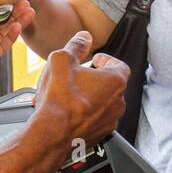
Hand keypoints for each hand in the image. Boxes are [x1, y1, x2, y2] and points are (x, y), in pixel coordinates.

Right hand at [32, 31, 128, 155]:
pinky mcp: (99, 134)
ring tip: (67, 94)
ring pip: (101, 103)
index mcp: (115, 81)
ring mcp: (109, 120)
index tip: (94, 60)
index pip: (119, 65)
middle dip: (93, 78)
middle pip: (109, 84)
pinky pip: (93, 119)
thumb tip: (83, 37)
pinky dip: (83, 113)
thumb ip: (76, 45)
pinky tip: (65, 110)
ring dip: (87, 96)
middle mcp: (117, 102)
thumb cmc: (59, 98)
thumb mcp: (62, 60)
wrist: (52, 133)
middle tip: (77, 76)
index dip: (106, 60)